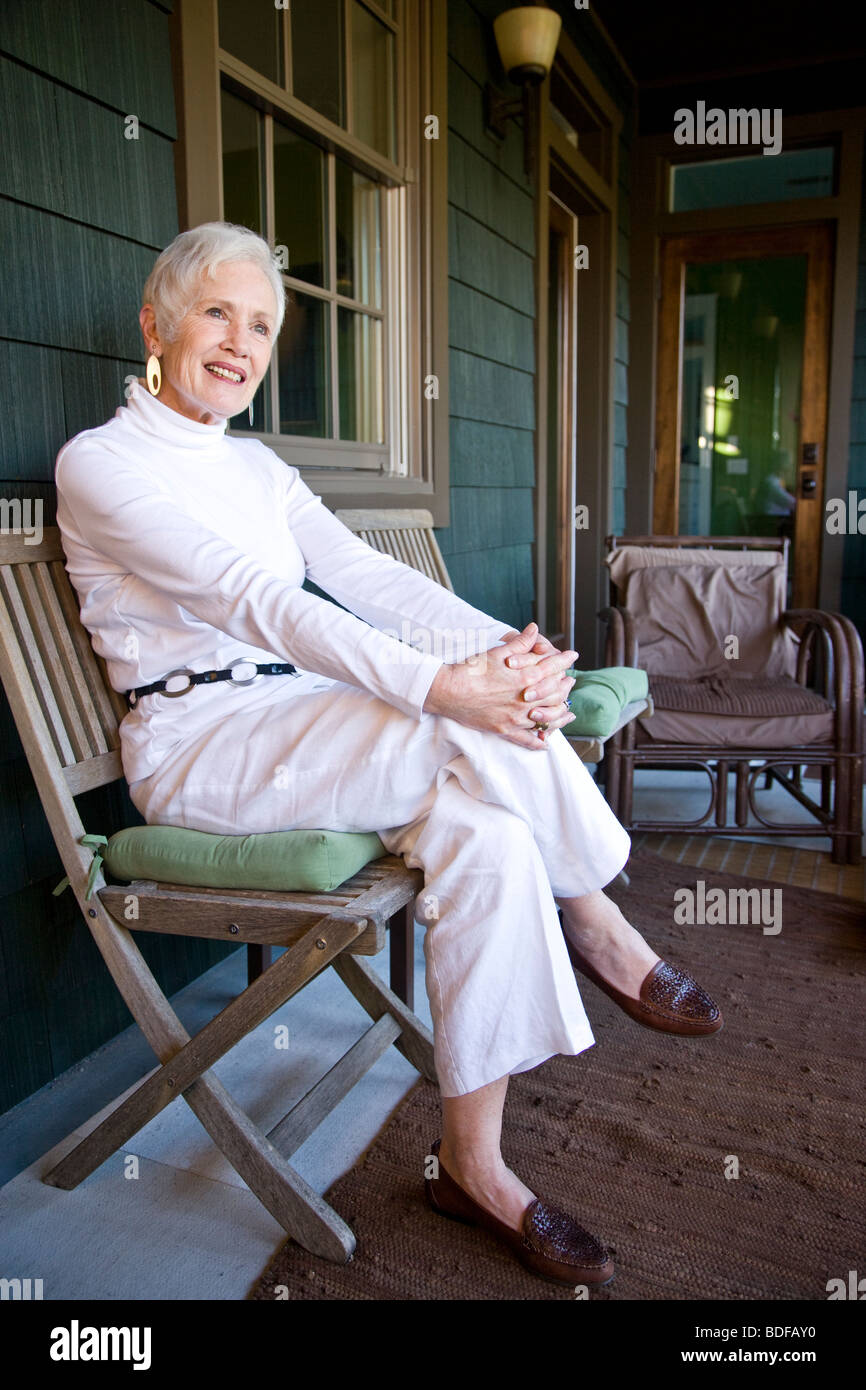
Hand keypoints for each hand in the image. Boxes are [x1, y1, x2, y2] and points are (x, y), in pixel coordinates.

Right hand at [423, 622, 576, 749]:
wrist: (449, 691)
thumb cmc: (471, 670)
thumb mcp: (497, 651)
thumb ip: (520, 643)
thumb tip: (534, 629)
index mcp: (525, 677)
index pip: (553, 667)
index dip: (565, 660)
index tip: (572, 656)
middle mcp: (525, 699)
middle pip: (556, 694)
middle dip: (566, 686)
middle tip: (570, 681)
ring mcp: (516, 717)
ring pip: (547, 718)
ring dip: (561, 714)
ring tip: (568, 710)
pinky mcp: (505, 730)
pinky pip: (527, 740)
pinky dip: (538, 742)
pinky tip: (546, 742)